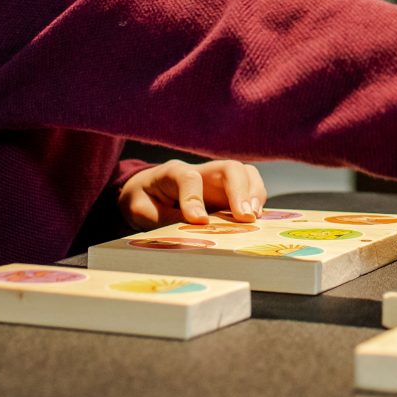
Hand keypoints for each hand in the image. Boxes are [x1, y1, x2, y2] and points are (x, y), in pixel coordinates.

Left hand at [118, 159, 266, 230]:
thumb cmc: (143, 200)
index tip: (199, 221)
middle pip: (230, 167)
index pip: (189, 177)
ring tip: (253, 218)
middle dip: (240, 190)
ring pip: (246, 175)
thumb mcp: (141, 211)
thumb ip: (164, 218)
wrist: (145, 193)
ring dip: (253, 195)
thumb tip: (193, 229)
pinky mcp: (228, 194)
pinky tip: (254, 220)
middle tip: (244, 216)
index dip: (195, 198)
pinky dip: (256, 202)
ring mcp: (218, 182)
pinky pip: (249, 190)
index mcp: (172, 172)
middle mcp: (202, 172)